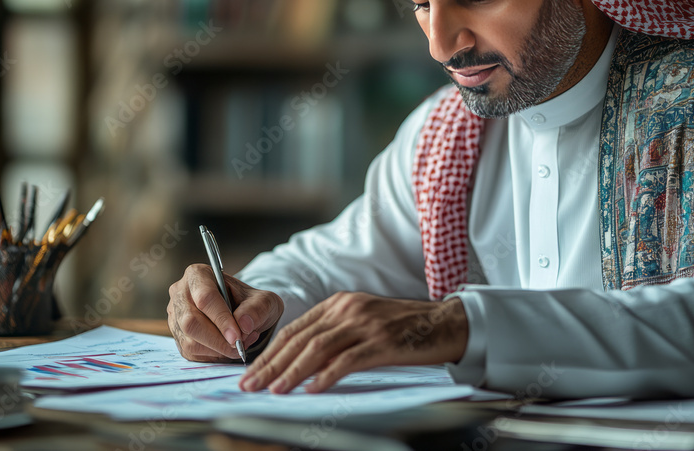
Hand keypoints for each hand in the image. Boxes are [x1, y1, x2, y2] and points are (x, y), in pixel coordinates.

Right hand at [167, 264, 282, 361]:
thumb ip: (257, 309)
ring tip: (239, 344)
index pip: (205, 297)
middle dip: (218, 339)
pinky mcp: (178, 336)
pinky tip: (227, 348)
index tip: (237, 336)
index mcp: (198, 274)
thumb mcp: (264, 301)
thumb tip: (243, 324)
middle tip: (239, 345)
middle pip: (191, 321)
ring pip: (189, 340)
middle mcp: (181, 293)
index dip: (221, 319)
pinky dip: (212, 355)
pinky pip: (190, 353)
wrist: (245, 313)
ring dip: (216, 349)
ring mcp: (176, 316)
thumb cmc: (252, 303)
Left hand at [238, 292, 467, 393]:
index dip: (270, 351)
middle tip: (249, 385)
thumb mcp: (363, 322)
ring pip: (318, 348)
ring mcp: (366, 324)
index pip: (295, 329)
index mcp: (340, 303)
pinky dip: (327, 374)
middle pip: (301, 338)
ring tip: (274, 390)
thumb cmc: (403, 328)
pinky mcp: (383, 342)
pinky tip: (313, 389)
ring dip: (292, 371)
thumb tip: (302, 362)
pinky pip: (348, 359)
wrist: (444, 323)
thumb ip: (335, 334)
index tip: (251, 371)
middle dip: (271, 363)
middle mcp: (348, 309)